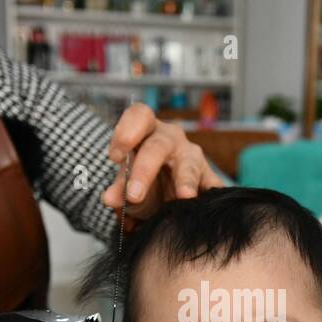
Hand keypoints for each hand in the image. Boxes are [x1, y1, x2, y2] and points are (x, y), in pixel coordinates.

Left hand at [100, 102, 223, 218]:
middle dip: (145, 170)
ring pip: (189, 164)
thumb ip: (119, 188)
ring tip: (184, 196)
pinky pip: (211, 185)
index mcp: (147, 130)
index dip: (126, 132)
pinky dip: (209, 194)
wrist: (164, 197)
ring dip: (185, 180)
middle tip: (134, 196)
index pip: (139, 116)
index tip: (115, 157)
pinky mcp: (209, 178)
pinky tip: (206, 205)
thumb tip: (110, 199)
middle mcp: (171, 139)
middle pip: (159, 146)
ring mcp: (193, 157)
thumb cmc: (144, 180)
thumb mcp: (127, 183)